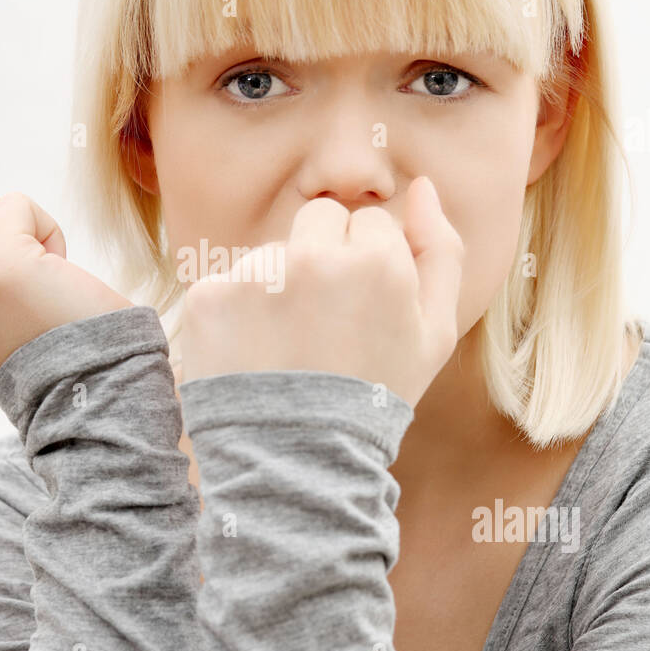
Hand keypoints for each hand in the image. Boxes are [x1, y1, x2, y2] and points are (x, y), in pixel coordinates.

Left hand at [180, 177, 462, 409]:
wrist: (297, 464)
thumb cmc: (374, 397)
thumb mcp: (435, 334)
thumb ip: (441, 250)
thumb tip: (422, 186)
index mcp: (376, 261)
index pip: (368, 222)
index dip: (367, 266)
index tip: (361, 313)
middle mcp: (313, 257)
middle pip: (318, 218)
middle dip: (323, 256)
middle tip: (323, 323)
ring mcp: (255, 275)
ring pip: (273, 252)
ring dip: (278, 285)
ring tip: (286, 347)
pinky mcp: (208, 296)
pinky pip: (228, 280)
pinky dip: (236, 312)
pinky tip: (252, 354)